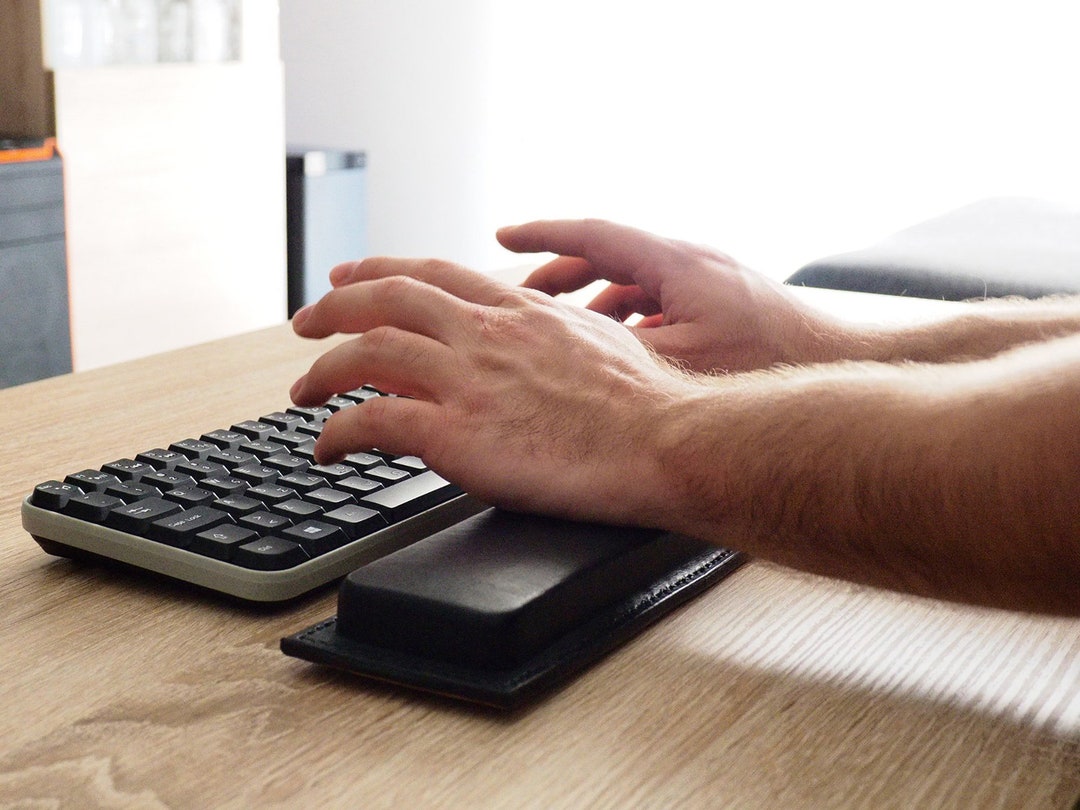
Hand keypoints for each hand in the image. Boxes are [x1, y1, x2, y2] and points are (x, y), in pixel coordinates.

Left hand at [290, 257, 697, 525]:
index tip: (352, 276)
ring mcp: (468, 380)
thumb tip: (533, 338)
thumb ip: (552, 331)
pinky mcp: (457, 433)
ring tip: (302, 389)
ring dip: (322, 368)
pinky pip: (373, 420)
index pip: (433, 273)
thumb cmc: (649, 403)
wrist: (667, 441)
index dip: (382, 270)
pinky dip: (337, 431)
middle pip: (386, 298)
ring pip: (367, 352)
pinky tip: (328, 446)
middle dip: (334, 305)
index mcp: (520, 310)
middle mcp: (486, 333)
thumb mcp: (599, 340)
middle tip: (305, 322)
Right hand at [499, 219, 846, 372]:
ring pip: (631, 281)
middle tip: (521, 300)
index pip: (592, 234)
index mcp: (674, 264)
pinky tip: (616, 351)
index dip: (541, 235)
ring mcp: (706, 282)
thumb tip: (571, 349)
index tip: (501, 236)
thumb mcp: (679, 362)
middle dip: (560, 275)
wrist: (839, 362)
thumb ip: (620, 351)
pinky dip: (626, 318)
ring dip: (593, 301)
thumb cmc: (768, 363)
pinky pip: (656, 300)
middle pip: (607, 255)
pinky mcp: (720, 304)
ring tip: (562, 330)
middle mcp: (690, 262)